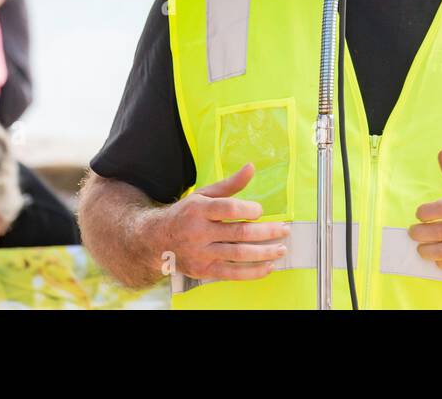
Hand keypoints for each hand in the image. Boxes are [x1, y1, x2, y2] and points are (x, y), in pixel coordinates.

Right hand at [148, 163, 290, 281]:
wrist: (157, 240)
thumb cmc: (186, 214)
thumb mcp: (203, 195)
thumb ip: (230, 184)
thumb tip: (251, 168)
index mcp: (199, 210)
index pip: (227, 209)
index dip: (247, 209)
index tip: (260, 210)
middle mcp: (199, 232)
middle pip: (238, 233)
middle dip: (266, 232)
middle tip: (284, 229)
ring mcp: (201, 254)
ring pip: (238, 255)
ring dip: (264, 253)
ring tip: (281, 249)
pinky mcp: (204, 271)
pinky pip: (233, 274)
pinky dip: (253, 272)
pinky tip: (268, 267)